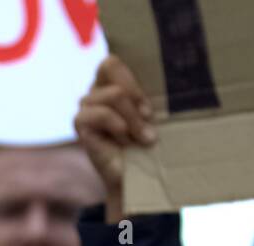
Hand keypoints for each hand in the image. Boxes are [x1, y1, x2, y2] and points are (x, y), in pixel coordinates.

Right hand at [73, 55, 156, 223]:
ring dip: (133, 118)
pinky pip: (100, 113)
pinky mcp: (80, 123)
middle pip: (109, 65)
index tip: (150, 103)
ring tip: (142, 138)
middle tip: (148, 116)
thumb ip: (149, 93)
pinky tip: (125, 140)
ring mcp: (86, 106)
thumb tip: (173, 73)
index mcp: (112, 83)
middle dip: (134, 92)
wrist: (139, 177)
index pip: (113, 60)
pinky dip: (118, 126)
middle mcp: (96, 91)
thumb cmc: (151, 143)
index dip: (132, 76)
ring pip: (113, 94)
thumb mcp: (154, 113)